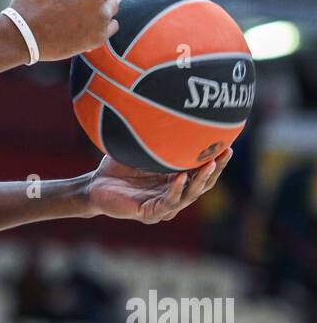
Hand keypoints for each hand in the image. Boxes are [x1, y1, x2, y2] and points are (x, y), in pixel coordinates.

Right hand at [8, 0, 118, 61]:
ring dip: (99, 7)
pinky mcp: (99, 36)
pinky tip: (83, 27)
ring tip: (78, 14)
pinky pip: (112, 26)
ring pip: (111, 5)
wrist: (21, 38)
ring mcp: (99, 17)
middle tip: (70, 2)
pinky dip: (101, 25)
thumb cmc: (28, 1)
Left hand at [85, 148, 232, 223]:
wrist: (95, 185)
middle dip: (215, 168)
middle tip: (226, 152)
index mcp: (176, 181)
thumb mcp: (142, 149)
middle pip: (202, 184)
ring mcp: (163, 206)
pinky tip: (180, 177)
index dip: (216, 160)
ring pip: (189, 195)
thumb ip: (157, 137)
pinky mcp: (150, 214)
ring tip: (209, 164)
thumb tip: (169, 108)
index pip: (202, 172)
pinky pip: (167, 202)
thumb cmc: (119, 166)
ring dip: (200, 180)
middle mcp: (174, 194)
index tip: (228, 143)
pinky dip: (175, 190)